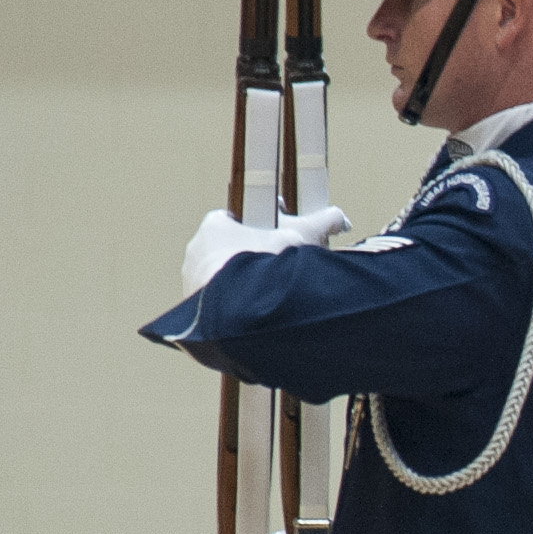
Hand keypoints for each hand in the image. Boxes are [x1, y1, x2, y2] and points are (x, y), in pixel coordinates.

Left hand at [182, 204, 352, 294]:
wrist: (241, 310)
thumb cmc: (267, 264)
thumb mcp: (302, 236)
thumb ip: (324, 222)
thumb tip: (342, 219)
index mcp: (215, 225)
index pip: (237, 219)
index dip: (260, 227)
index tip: (277, 236)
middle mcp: (197, 250)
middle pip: (228, 250)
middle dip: (251, 258)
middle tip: (276, 270)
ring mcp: (191, 280)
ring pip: (219, 278)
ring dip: (239, 284)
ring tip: (265, 296)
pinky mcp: (190, 307)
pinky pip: (212, 303)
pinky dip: (229, 307)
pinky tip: (249, 314)